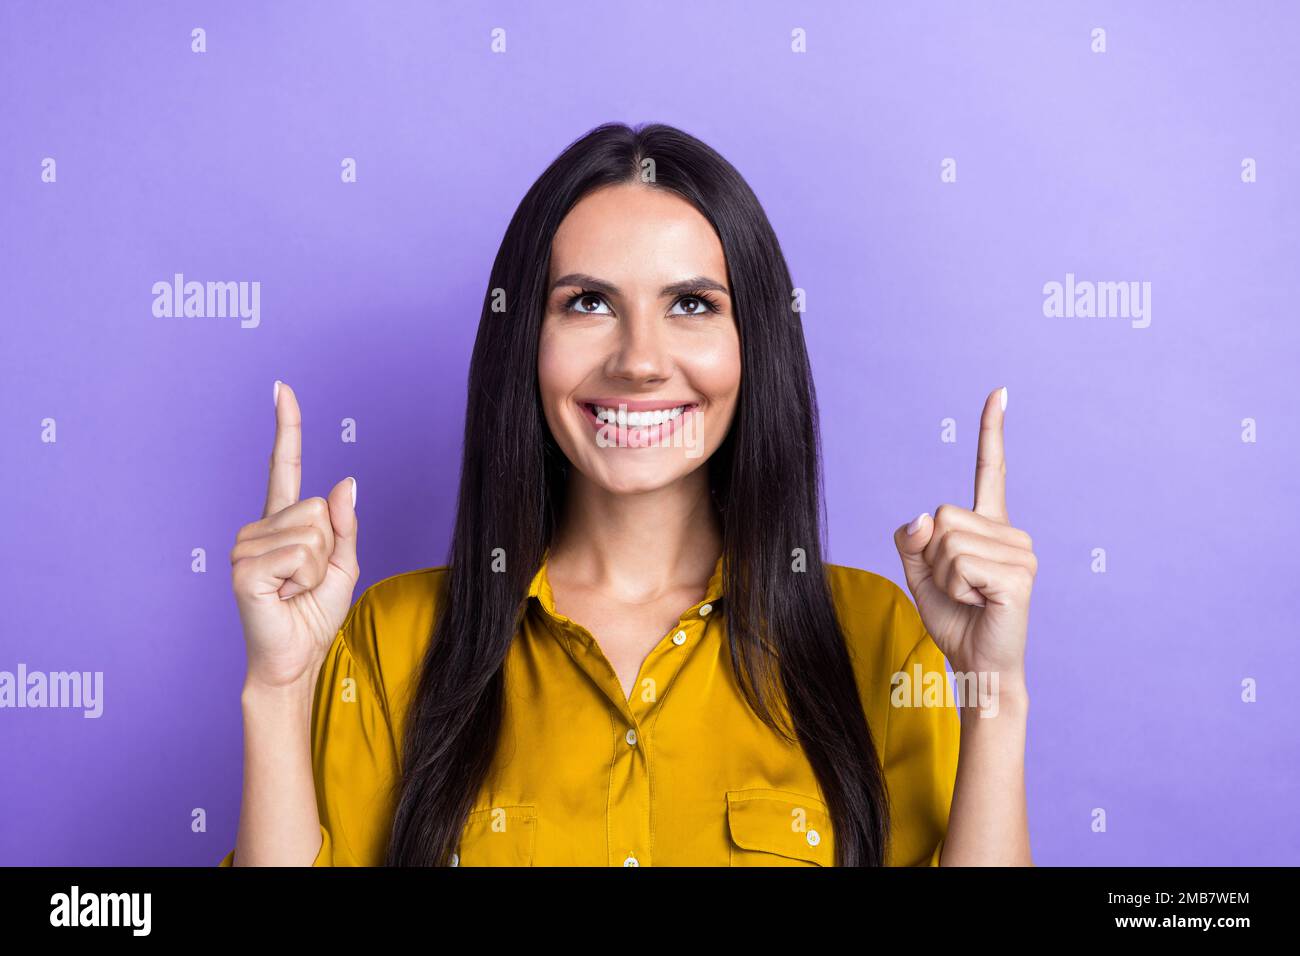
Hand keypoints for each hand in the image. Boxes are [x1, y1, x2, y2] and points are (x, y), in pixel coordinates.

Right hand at [230, 381, 359, 688]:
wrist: (294, 659)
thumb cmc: (314, 615)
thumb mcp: (344, 565)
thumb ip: (345, 524)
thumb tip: (345, 480)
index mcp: (282, 523)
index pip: (283, 465)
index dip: (286, 426)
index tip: (282, 388)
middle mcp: (258, 527)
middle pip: (318, 508)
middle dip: (329, 549)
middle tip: (306, 581)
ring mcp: (245, 546)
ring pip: (312, 531)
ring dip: (317, 568)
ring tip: (294, 590)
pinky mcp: (243, 568)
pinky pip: (300, 554)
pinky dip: (305, 579)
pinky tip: (284, 596)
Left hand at [893, 386, 1035, 691]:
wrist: (978, 665)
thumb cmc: (955, 619)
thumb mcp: (919, 573)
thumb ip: (913, 540)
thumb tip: (926, 517)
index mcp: (989, 527)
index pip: (991, 469)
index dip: (992, 431)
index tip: (1000, 391)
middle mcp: (1011, 533)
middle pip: (941, 516)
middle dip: (932, 556)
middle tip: (957, 588)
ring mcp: (1020, 552)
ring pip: (946, 541)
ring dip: (943, 576)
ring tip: (970, 598)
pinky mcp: (1018, 575)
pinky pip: (958, 565)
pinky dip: (954, 589)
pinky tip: (979, 604)